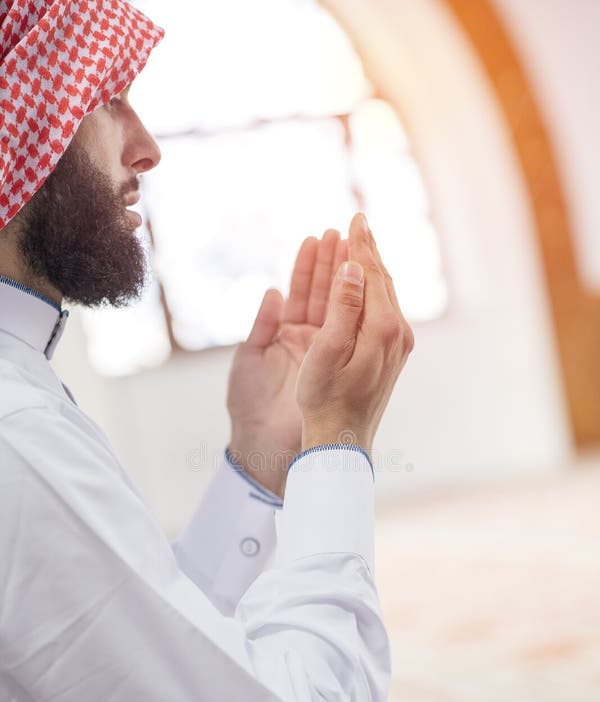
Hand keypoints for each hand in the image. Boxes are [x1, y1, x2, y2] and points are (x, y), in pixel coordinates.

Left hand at [227, 229, 348, 497]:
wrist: (267, 443)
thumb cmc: (250, 404)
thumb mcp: (250, 358)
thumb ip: (263, 325)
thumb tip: (275, 292)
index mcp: (287, 336)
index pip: (301, 293)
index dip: (309, 266)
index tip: (318, 237)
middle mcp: (311, 341)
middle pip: (325, 294)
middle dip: (334, 262)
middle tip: (343, 230)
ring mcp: (329, 353)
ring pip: (341, 308)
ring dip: (347, 277)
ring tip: (353, 244)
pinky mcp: (342, 367)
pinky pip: (351, 332)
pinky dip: (358, 307)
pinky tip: (365, 282)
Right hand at [297, 212, 414, 453]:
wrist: (342, 438)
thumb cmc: (326, 398)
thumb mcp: (327, 350)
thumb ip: (343, 307)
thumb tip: (353, 268)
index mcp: (383, 328)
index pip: (371, 274)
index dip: (361, 245)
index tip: (356, 219)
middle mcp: (397, 333)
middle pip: (382, 280)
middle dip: (368, 250)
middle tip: (359, 222)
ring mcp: (398, 344)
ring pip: (384, 294)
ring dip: (370, 268)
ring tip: (361, 245)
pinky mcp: (392, 353)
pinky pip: (383, 309)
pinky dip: (373, 289)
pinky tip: (366, 284)